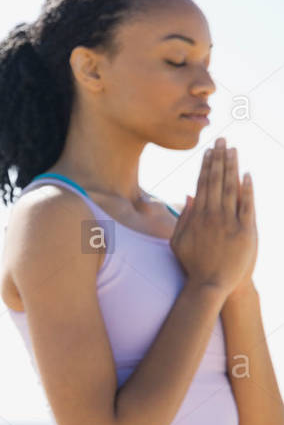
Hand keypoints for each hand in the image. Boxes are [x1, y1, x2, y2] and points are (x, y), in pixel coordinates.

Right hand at [170, 138, 255, 301]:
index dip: (205, 166)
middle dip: (219, 159)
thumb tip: (188, 196)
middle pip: (215, 181)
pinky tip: (247, 174)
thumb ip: (182, 218)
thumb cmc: (193, 264)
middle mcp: (212, 216)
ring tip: (233, 150)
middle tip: (222, 140)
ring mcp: (229, 222)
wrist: (211, 284)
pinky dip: (247, 189)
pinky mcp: (245, 231)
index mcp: (196, 217)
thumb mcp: (178, 242)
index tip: (209, 151)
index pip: (202, 184)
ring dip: (232, 167)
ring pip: (230, 188)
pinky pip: (246, 205)